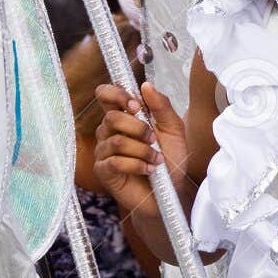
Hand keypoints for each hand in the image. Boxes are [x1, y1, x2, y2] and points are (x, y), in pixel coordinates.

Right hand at [94, 81, 189, 255]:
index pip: (106, 94)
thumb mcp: (174, 130)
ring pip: (117, 140)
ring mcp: (104, 151)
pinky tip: (148, 170)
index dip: (117, 94)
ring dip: (143, 151)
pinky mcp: (103, 170)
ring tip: (156, 160)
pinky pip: (115, 161)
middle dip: (139, 128)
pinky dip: (137, 165)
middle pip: (112, 117)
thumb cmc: (170, 160)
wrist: (169, 192)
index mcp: (124, 116)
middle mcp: (109, 131)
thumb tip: (146, 85)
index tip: (137, 106)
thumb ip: (162, 107)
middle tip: (154, 140)